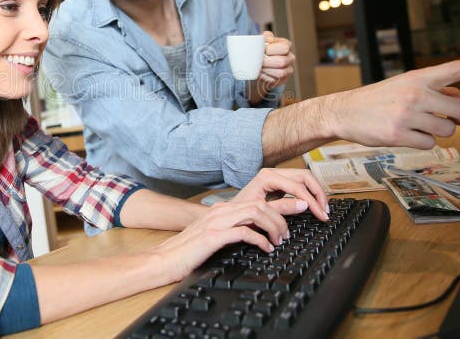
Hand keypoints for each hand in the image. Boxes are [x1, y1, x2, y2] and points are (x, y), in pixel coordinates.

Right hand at [151, 198, 295, 282]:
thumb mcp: (213, 235)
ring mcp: (216, 222)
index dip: (279, 205)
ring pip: (256, 213)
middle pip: (261, 204)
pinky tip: (266, 249)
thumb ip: (231, 229)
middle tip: (289, 233)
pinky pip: (244, 232)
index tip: (295, 210)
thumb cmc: (187, 252)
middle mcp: (220, 211)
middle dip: (282, 216)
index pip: (256, 201)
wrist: (163, 260)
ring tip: (279, 241)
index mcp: (222, 210)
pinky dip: (260, 240)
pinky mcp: (213, 236)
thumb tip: (255, 232)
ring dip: (273, 227)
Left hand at [233, 168, 328, 221]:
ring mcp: (276, 175)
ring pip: (304, 178)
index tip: (321, 214)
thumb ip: (282, 207)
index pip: (298, 187)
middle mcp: (273, 172)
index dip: (313, 201)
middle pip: (305, 176)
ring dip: (316, 192)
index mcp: (267, 176)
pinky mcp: (279, 182)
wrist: (228, 212)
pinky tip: (313, 205)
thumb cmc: (240, 212)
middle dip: (318, 193)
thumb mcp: (261, 211)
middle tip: (325, 211)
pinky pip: (299, 183)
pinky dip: (309, 193)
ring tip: (322, 209)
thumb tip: (304, 205)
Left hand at [258, 31, 293, 89]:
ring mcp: (288, 70)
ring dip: (266, 70)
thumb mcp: (262, 39)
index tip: (261, 50)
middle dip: (267, 62)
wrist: (256, 63)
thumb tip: (264, 39)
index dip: (270, 50)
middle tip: (258, 61)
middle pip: (282, 62)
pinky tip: (260, 73)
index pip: (284, 48)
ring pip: (280, 73)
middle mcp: (290, 57)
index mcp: (286, 45)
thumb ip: (264, 37)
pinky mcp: (283, 79)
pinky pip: (276, 81)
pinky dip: (266, 78)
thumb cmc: (260, 50)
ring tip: (258, 67)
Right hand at [328, 57, 459, 148]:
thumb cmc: (378, 99)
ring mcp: (407, 115)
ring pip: (448, 130)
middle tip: (453, 118)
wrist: (344, 112)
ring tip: (420, 125)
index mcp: (418, 77)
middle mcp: (415, 93)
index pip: (456, 69)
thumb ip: (439, 93)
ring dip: (439, 131)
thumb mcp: (407, 87)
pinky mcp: (398, 135)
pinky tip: (407, 134)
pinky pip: (429, 143)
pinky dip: (422, 141)